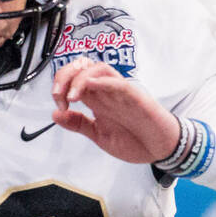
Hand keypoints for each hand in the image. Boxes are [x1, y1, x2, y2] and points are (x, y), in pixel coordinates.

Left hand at [51, 57, 181, 163]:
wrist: (160, 149)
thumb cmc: (135, 140)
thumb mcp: (98, 135)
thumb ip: (78, 124)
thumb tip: (55, 114)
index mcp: (97, 99)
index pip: (73, 79)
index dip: (60, 87)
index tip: (59, 105)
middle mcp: (106, 92)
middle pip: (83, 67)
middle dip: (65, 76)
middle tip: (59, 96)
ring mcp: (120, 93)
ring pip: (99, 69)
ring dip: (80, 78)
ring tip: (72, 96)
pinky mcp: (135, 97)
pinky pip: (119, 83)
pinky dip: (103, 81)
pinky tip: (92, 84)